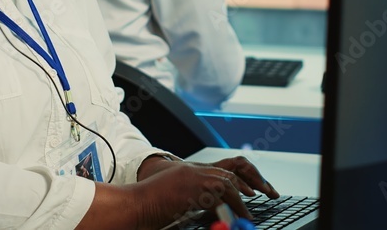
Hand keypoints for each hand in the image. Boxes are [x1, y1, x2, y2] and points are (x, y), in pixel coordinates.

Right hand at [131, 156, 278, 227]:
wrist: (131, 205)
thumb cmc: (146, 208)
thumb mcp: (173, 201)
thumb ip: (192, 202)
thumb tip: (214, 214)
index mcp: (185, 172)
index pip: (218, 172)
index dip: (235, 183)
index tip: (248, 193)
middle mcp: (190, 171)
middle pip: (227, 175)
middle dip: (244, 188)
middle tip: (255, 200)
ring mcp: (191, 177)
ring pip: (227, 184)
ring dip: (240, 200)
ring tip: (247, 214)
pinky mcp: (191, 188)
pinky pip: (219, 195)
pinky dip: (231, 206)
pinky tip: (236, 216)